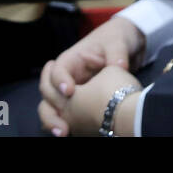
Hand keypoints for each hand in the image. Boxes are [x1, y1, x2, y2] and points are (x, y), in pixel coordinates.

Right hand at [37, 16, 145, 134]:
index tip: (70, 92)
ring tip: (62, 133)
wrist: (125, 46)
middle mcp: (66, 76)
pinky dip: (65, 123)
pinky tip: (71, 133)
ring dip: (54, 120)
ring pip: (53, 107)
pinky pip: (67, 115)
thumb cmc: (116, 39)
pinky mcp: (78, 103)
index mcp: (71, 59)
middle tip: (62, 122)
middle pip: (48, 92)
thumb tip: (120, 65)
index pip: (58, 70)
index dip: (61, 80)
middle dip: (52, 108)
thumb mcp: (118, 42)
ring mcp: (71, 91)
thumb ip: (117, 54)